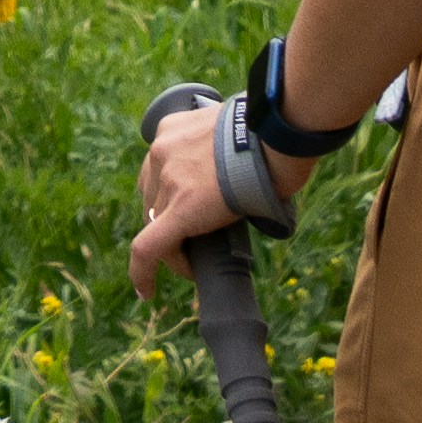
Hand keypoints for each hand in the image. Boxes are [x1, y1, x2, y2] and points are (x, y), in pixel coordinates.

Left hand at [135, 57, 348, 291]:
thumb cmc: (271, 135)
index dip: (163, 199)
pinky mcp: (180, 210)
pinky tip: (148, 292)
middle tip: (192, 242)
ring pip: (154, 224)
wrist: (278, 138)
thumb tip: (235, 177)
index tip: (171, 217)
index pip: (157, 171)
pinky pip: (149, 248)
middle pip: (152, 199)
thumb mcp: (231, 133)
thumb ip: (219, 151)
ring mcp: (168, 179)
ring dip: (172, 246)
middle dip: (166, 223)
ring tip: (194, 262)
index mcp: (170, 130)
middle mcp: (161, 151)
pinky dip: (143, 272)